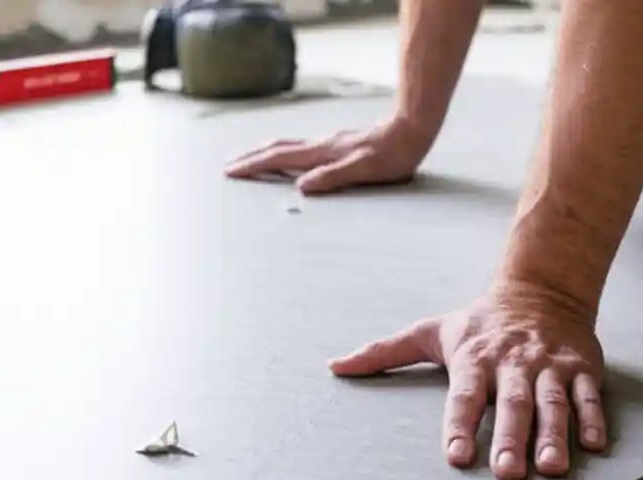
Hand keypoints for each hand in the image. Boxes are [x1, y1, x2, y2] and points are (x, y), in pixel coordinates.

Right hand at [224, 118, 430, 194]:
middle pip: (277, 148)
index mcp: (322, 152)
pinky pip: (302, 149)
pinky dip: (285, 154)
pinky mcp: (338, 145)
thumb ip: (333, 177)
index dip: (252, 166)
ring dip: (265, 154)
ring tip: (251, 161)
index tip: (230, 172)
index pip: (278, 158)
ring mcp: (329, 143)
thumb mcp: (364, 169)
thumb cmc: (393, 154)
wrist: (412, 129)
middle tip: (229, 167)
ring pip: (288, 146)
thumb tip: (301, 187)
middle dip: (251, 158)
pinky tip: (291, 159)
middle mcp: (321, 145)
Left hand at [329, 281, 608, 479]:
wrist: (542, 288)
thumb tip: (335, 366)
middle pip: (512, 404)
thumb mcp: (430, 331)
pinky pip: (588, 397)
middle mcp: (512, 363)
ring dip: (552, 436)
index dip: (460, 426)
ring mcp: (550, 366)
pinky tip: (593, 445)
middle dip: (509, 438)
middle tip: (507, 473)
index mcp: (475, 359)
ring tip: (550, 468)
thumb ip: (384, 353)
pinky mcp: (581, 368)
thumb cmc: (480, 322)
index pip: (465, 396)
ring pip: (552, 404)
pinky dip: (593, 420)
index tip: (456, 456)